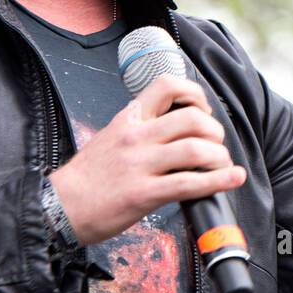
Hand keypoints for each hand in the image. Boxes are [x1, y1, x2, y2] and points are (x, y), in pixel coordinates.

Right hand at [47, 75, 245, 245]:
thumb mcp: (111, 137)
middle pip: (191, 118)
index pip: (166, 85)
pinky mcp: (144, 194)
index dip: (194, 93)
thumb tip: (176, 130)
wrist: (60, 207)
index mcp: (129, 119)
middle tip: (215, 143)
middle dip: (214, 130)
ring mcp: (140, 165)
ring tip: (221, 164)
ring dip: (218, 156)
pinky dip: (219, 181)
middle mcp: (136, 137)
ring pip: (195, 149)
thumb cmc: (87, 177)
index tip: (202, 109)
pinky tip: (232, 179)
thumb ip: (141, 130)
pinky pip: (190, 184)